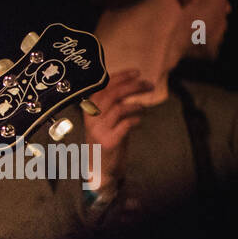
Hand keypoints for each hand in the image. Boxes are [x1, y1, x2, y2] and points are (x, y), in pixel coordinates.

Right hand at [82, 69, 152, 193]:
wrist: (100, 167)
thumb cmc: (106, 138)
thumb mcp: (105, 119)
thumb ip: (112, 104)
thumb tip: (131, 84)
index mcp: (89, 110)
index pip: (103, 87)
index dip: (120, 77)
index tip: (136, 72)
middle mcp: (91, 119)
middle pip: (112, 95)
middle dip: (133, 86)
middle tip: (148, 84)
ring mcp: (99, 131)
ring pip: (119, 108)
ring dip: (136, 104)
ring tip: (144, 106)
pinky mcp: (109, 141)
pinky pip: (125, 125)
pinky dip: (135, 119)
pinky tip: (139, 120)